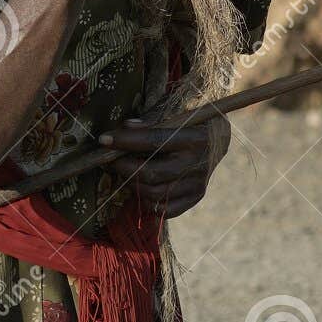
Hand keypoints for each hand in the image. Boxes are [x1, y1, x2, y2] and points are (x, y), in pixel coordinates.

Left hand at [97, 114, 229, 217]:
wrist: (217, 138)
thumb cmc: (190, 121)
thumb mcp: (176, 112)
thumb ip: (152, 120)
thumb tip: (126, 127)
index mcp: (195, 138)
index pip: (154, 141)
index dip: (126, 141)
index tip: (104, 140)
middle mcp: (198, 164)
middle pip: (151, 174)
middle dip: (123, 167)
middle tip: (110, 159)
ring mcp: (197, 185)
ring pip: (153, 194)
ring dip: (132, 184)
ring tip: (125, 171)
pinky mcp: (195, 198)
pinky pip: (163, 209)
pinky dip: (146, 200)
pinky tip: (141, 185)